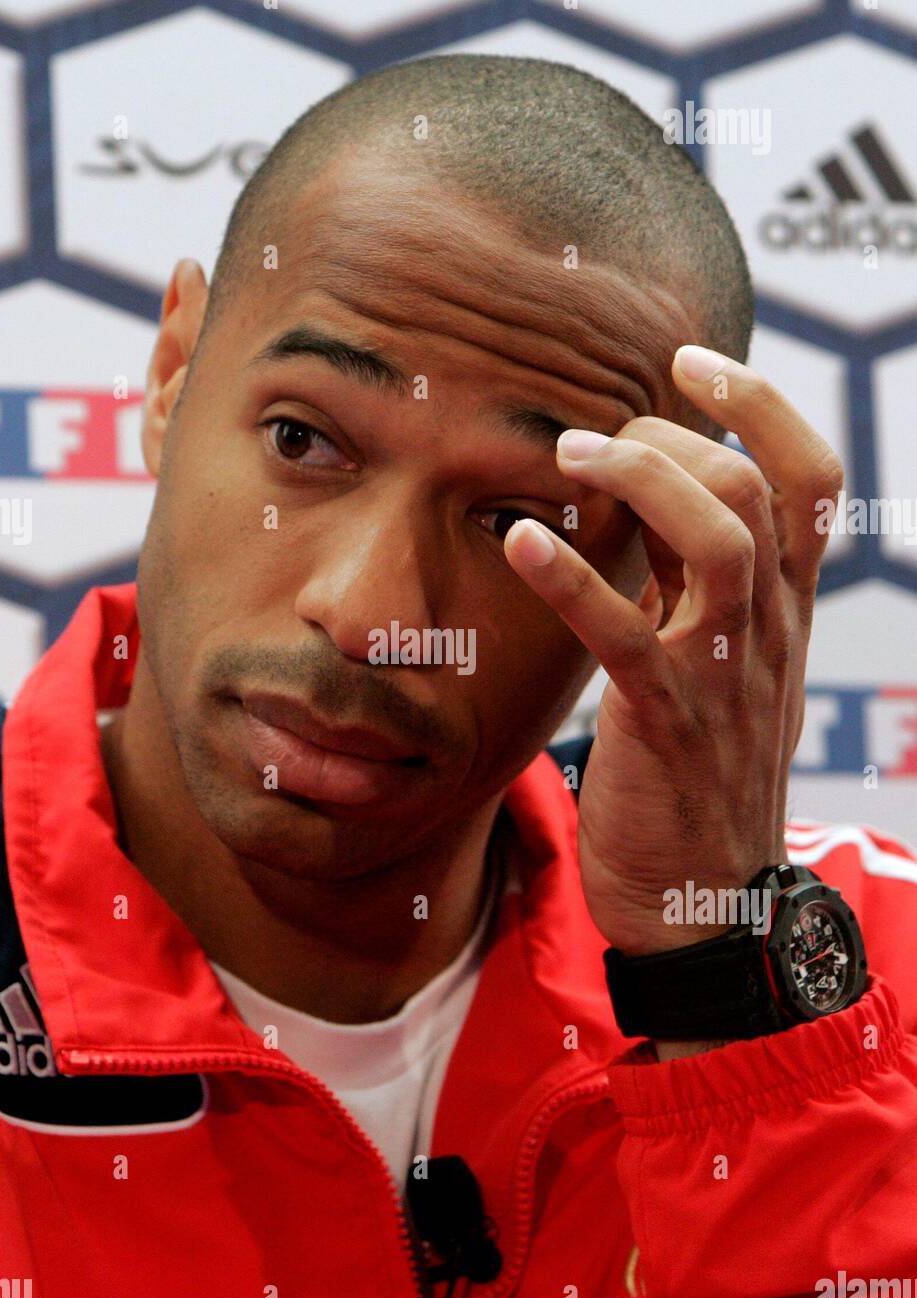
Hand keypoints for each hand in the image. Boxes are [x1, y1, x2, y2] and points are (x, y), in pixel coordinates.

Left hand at [504, 344, 842, 960]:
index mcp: (780, 613)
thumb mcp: (711, 668)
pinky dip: (574, 578)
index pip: (806, 481)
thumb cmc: (695, 778)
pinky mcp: (667, 723)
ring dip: (642, 481)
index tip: (690, 363)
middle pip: (758, 491)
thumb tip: (637, 507)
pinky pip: (626, 636)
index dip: (758, 406)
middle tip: (596, 432)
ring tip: (568, 456)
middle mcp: (767, 633)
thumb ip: (688, 589)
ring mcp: (724, 677)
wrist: (705, 904)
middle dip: (675, 436)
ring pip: (721, 542)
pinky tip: (522, 538)